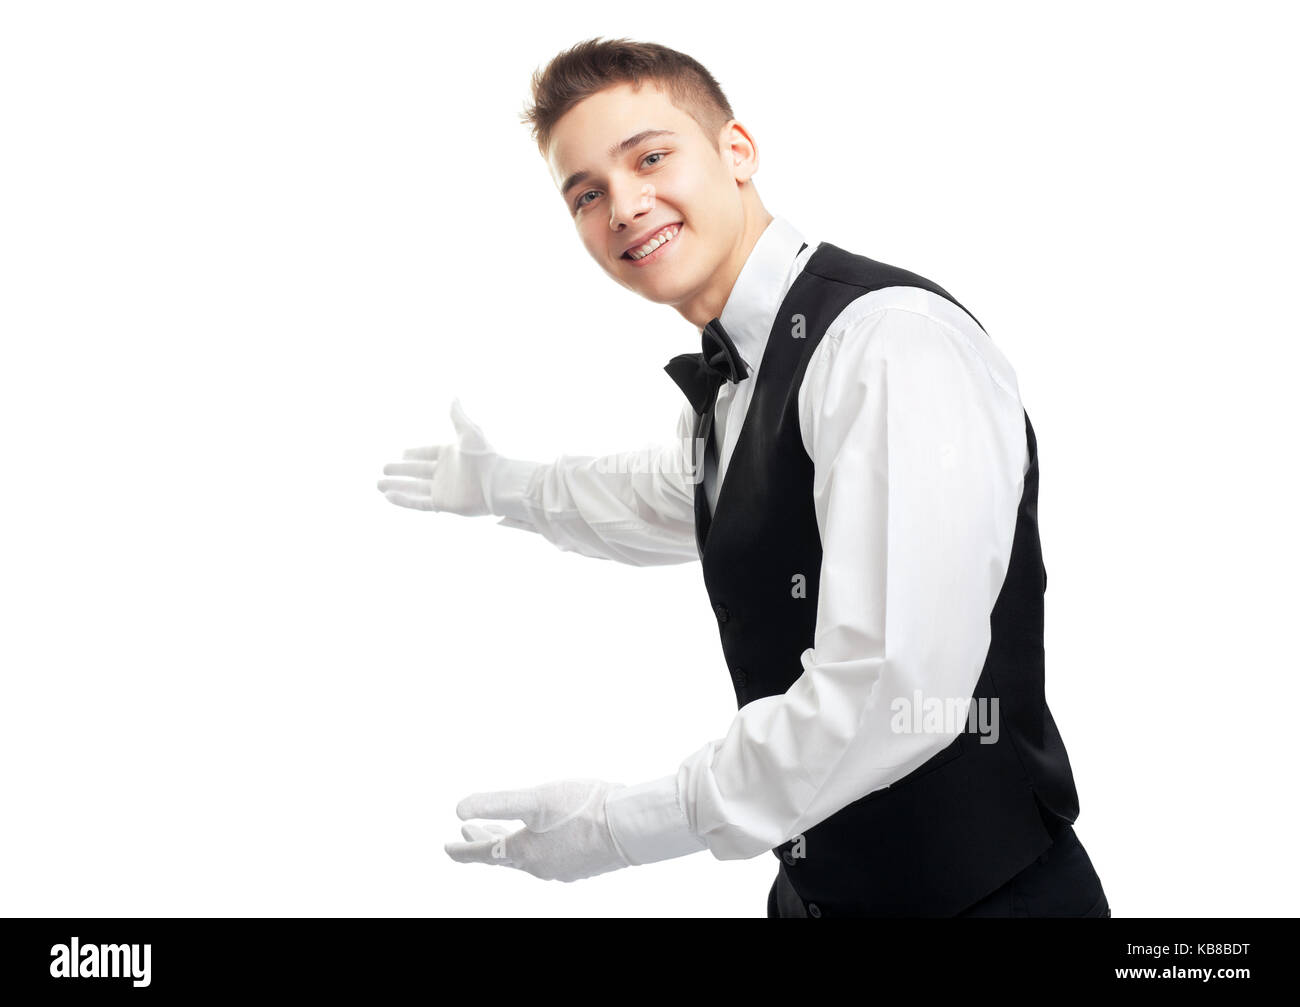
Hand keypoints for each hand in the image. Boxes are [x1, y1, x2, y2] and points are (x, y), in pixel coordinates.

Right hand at [377, 398, 503, 515]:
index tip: (401, 454)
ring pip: (414, 488)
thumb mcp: (469, 432)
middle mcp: (445, 473)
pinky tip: (388, 497)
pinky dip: (403, 500)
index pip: (427, 454)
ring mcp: (442, 489)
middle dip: (400, 472)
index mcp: (450, 455)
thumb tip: (453, 396)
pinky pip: (418, 503)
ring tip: (378, 485)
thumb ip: (457, 415)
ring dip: (397, 486)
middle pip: (417, 472)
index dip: (413, 454)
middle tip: (383, 469)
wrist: (497, 484)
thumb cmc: (485, 457)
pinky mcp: (442, 504)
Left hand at [444, 778, 631, 881]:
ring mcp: (562, 868)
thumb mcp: (535, 800)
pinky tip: (548, 838)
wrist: (631, 828)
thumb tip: (458, 809)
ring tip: (505, 833)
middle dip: (484, 840)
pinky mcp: (582, 865)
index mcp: (525, 853)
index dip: (463, 850)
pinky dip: (538, 846)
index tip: (446, 847)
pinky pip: (550, 857)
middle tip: (466, 831)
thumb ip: (497, 803)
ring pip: (527, 857)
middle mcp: (540, 866)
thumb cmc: (584, 809)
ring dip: (510, 843)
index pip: (484, 852)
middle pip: (503, 855)